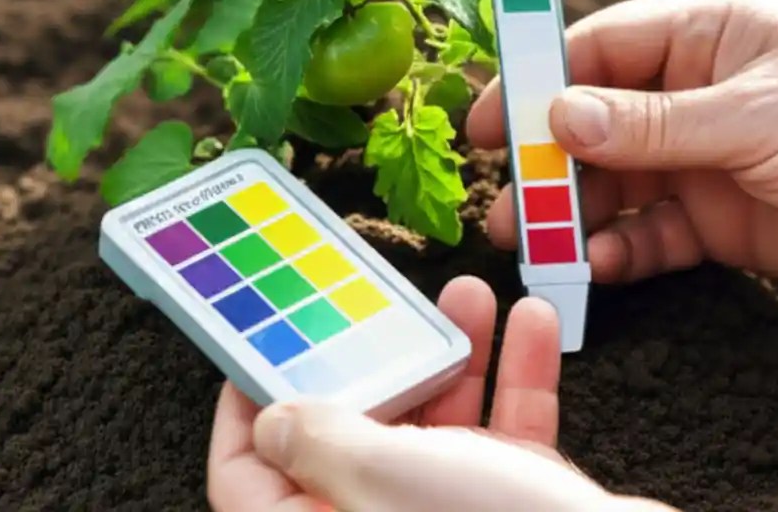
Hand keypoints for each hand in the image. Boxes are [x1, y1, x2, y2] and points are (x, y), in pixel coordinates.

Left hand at [206, 275, 677, 511]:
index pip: (247, 481)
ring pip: (435, 429)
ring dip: (455, 357)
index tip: (261, 351)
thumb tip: (271, 422)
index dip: (244, 414)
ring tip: (468, 295)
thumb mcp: (382, 473)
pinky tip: (533, 324)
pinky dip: (516, 383)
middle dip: (374, 363)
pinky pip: (501, 440)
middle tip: (379, 308)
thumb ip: (315, 439)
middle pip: (349, 441)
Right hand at [468, 0, 777, 294]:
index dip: (540, 80)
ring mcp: (705, 160)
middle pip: (597, 123)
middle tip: (505, 197)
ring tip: (531, 243)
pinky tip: (597, 267)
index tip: (490, 119)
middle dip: (547, 161)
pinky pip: (650, 234)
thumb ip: (653, 124)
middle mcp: (697, 95)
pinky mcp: (718, 221)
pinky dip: (620, 251)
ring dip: (573, 213)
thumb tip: (559, 117)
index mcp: (708, 36)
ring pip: (616, 184)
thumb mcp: (755, 116)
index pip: (603, 49)